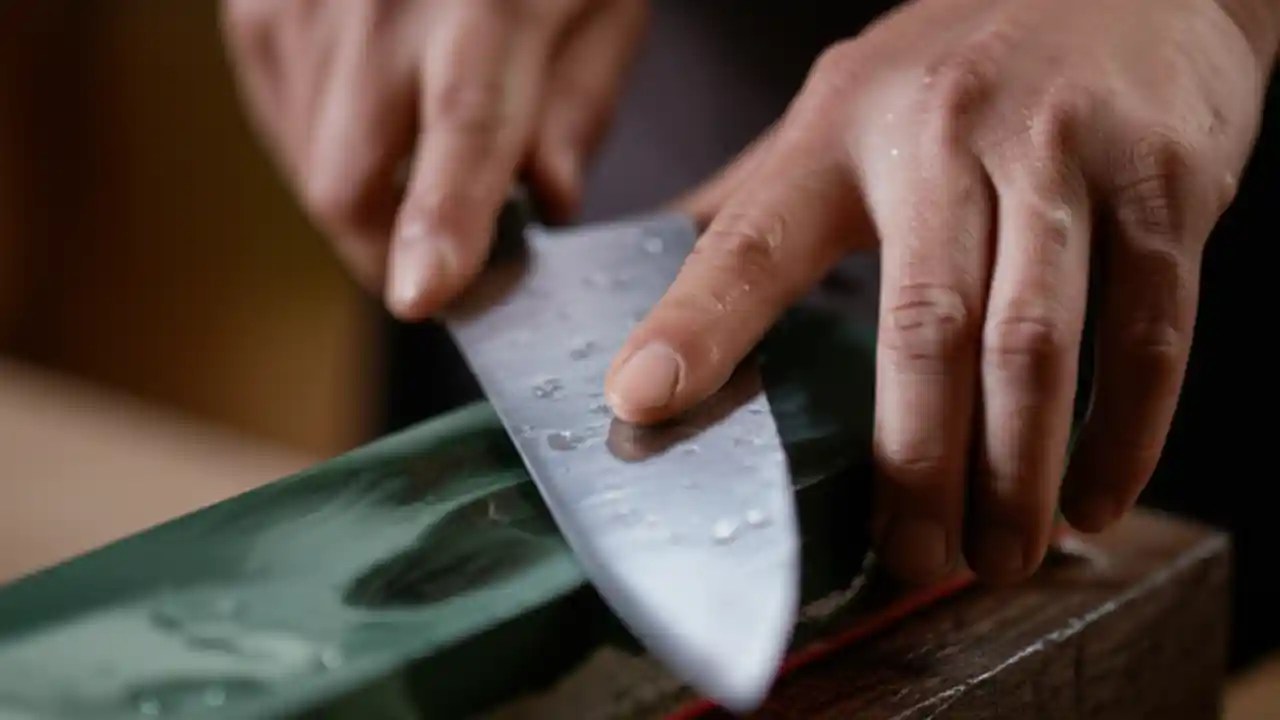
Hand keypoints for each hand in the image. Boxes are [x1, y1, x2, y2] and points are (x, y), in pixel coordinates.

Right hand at [219, 0, 646, 317]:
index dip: (443, 221)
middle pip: (349, 186)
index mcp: (488, 1)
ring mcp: (300, 4)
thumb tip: (547, 204)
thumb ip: (580, 105)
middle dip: (393, 255)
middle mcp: (377, 3)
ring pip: (311, 170)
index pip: (463, 127)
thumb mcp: (605, 3)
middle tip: (450, 262)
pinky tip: (379, 113)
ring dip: (369, 199)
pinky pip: (285, 126)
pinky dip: (334, 150)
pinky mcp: (255, 9)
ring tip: (423, 151)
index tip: (424, 297)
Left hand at [609, 0, 1276, 583]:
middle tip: (907, 558)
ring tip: (996, 554)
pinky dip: (1125, 434)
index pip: (754, 239)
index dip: (695, 326)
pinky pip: (1150, 332)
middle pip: (922, 324)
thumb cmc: (965, 59)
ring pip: (1034, 342)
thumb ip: (762, 200)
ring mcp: (1064, 153)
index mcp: (844, 125)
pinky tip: (1093, 500)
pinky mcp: (1165, 181)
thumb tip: (655, 293)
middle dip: (912, 463)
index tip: (640, 404)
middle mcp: (948, 132)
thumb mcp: (846, 102)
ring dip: (1016, 473)